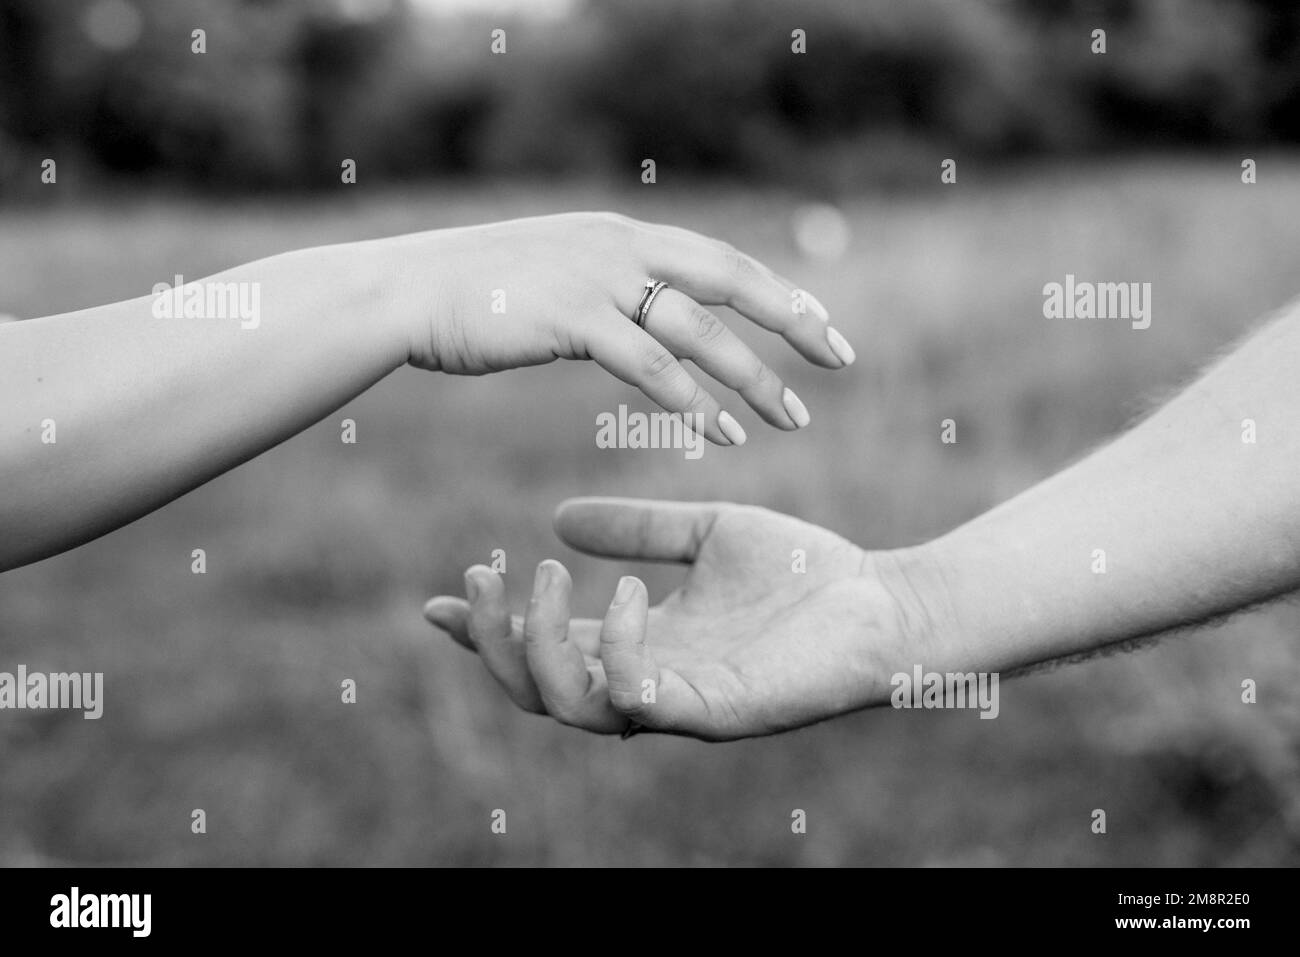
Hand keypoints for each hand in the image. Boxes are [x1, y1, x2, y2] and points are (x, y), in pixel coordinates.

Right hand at [400, 213, 856, 444]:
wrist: (404, 291)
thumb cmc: (473, 293)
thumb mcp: (553, 276)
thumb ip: (604, 289)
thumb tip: (636, 315)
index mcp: (622, 235)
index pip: (719, 259)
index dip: (776, 290)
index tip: (818, 324)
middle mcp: (621, 247)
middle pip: (733, 280)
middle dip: (794, 321)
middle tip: (842, 358)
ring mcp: (598, 279)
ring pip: (700, 331)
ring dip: (752, 378)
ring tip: (792, 420)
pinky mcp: (572, 319)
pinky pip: (650, 366)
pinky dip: (692, 402)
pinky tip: (723, 435)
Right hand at [423, 498, 931, 740]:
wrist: (881, 602)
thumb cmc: (802, 569)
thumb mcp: (702, 533)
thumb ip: (637, 529)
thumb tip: (558, 518)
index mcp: (638, 641)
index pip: (543, 647)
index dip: (486, 632)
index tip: (436, 601)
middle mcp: (647, 678)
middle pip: (536, 690)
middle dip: (493, 644)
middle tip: (480, 577)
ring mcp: (678, 701)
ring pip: (572, 706)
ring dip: (541, 645)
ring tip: (541, 576)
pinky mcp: (715, 711)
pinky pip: (641, 699)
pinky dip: (622, 649)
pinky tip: (632, 595)